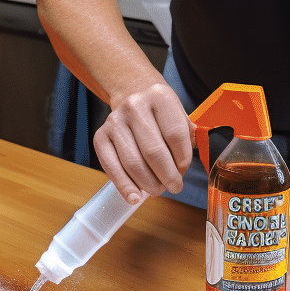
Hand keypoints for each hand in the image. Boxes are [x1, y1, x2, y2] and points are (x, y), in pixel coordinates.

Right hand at [92, 83, 194, 203]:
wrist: (133, 94)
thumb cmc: (161, 113)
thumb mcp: (180, 115)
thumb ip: (188, 139)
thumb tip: (185, 170)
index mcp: (160, 97)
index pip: (175, 135)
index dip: (182, 160)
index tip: (183, 171)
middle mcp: (135, 106)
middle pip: (154, 152)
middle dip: (167, 176)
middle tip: (174, 187)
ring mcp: (115, 121)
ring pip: (133, 163)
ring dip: (148, 183)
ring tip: (158, 189)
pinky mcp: (100, 136)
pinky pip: (111, 167)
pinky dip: (124, 186)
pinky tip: (135, 196)